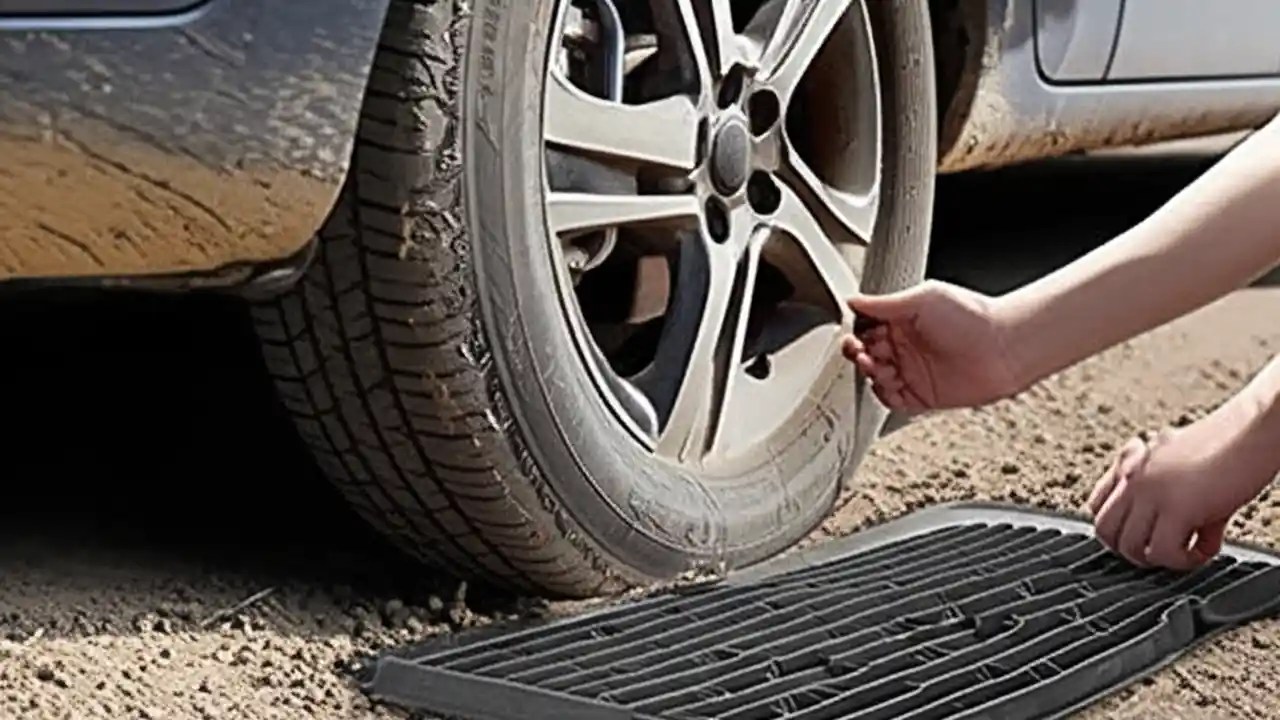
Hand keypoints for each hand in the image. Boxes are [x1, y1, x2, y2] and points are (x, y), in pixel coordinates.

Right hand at [842, 280, 1021, 412]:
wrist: (1003, 349)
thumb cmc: (972, 317)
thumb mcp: (922, 298)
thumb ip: (883, 303)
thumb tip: (854, 300)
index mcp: (904, 319)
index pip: (867, 326)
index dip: (857, 331)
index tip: (853, 333)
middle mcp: (907, 346)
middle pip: (867, 353)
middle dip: (859, 353)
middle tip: (863, 352)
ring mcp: (913, 371)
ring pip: (875, 377)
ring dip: (871, 373)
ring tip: (880, 367)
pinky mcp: (922, 395)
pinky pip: (892, 400)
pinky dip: (885, 395)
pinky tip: (890, 384)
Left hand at [1089, 402, 1275, 568]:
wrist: (1255, 428)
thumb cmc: (1229, 442)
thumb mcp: (1188, 469)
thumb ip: (1179, 500)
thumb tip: (1196, 541)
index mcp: (1131, 462)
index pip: (1096, 505)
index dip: (1117, 528)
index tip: (1141, 536)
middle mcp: (1134, 476)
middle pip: (1105, 531)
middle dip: (1129, 550)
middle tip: (1160, 553)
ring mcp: (1151, 492)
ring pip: (1129, 547)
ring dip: (1157, 560)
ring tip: (1185, 554)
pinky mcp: (1177, 508)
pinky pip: (1163, 553)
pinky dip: (1182, 562)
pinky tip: (1202, 552)